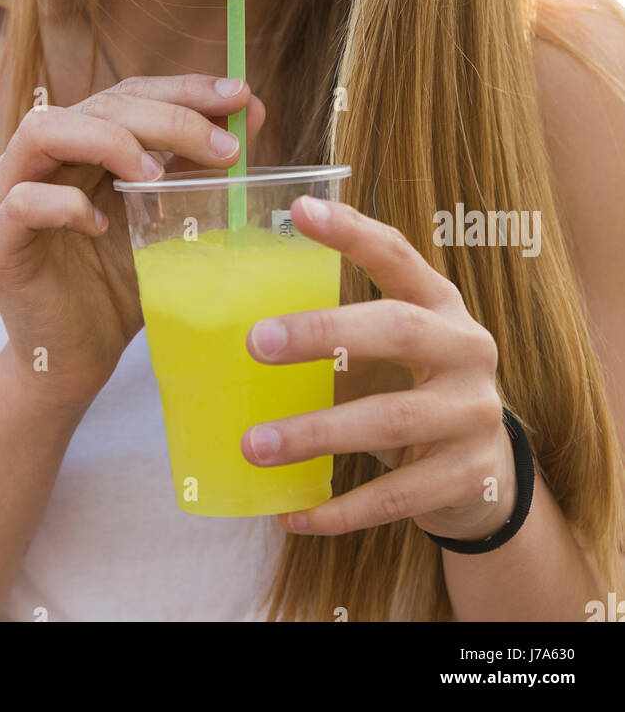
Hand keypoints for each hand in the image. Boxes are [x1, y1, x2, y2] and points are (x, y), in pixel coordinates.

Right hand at [0, 74, 265, 414]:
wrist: (76, 361)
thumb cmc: (119, 286)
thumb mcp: (167, 221)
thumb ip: (197, 170)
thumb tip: (250, 114)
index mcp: (81, 144)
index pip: (129, 94)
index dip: (183, 88)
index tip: (240, 95)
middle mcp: (40, 158)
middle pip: (97, 106)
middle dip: (167, 117)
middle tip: (224, 148)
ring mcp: (7, 196)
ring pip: (43, 131)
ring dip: (109, 143)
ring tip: (157, 176)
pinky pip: (22, 202)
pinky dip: (66, 206)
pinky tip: (104, 226)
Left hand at [241, 197, 516, 540]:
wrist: (490, 477)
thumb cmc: (414, 393)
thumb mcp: (391, 351)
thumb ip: (339, 333)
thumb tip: (232, 328)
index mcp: (440, 305)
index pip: (397, 255)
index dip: (351, 232)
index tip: (298, 211)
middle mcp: (466, 349)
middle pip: (396, 329)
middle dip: (323, 333)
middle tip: (255, 343)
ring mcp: (474, 414)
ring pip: (391, 420)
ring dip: (317, 433)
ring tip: (254, 444)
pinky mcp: (471, 477)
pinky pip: (397, 495)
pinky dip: (340, 509)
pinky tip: (293, 512)